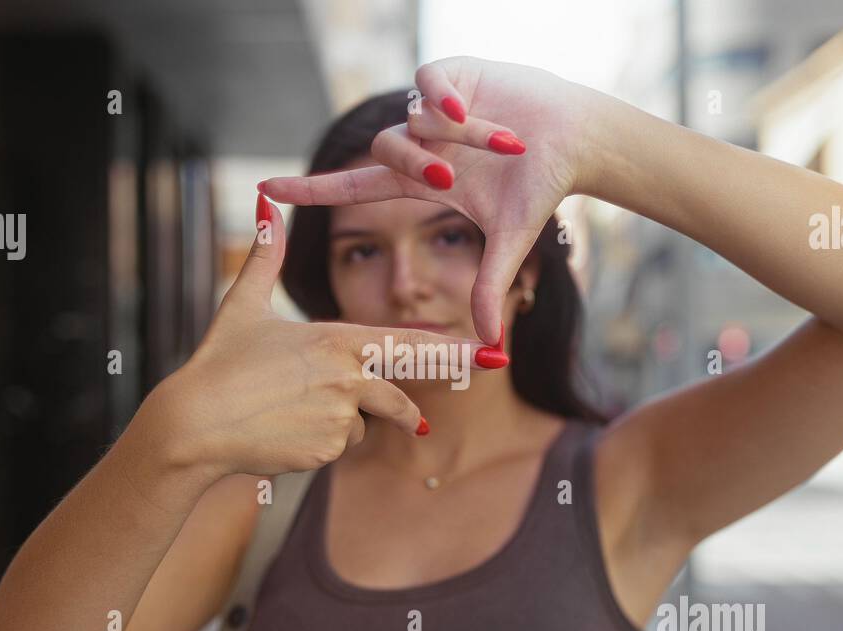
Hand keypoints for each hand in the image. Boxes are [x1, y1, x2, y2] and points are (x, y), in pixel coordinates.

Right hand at [142, 195, 487, 478]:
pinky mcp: (325, 450)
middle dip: (428, 390)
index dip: (453, 350)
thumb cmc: (217, 364)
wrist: (192, 427)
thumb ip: (265, 258)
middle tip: (473, 380)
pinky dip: (319, 441)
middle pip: (401, 393)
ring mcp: (339, 418)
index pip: (407, 345)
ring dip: (342, 420)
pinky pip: (339, 445)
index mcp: (335, 340)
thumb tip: (266, 203)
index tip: (494, 352)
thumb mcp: (243, 306)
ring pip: (363, 422)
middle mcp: (346, 378)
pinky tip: (283, 434)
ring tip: (292, 411)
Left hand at [259, 56, 597, 344]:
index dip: (311, 190)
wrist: (576, 138)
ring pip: (411, 121)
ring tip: (502, 142)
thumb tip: (490, 344)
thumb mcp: (510, 240)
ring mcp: (432, 109)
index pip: (352, 186)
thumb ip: (490, 285)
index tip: (266, 190)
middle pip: (384, 151)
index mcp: (418, 181)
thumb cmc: (539, 187)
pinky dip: (441, 98)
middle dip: (414, 165)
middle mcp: (418, 143)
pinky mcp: (451, 74)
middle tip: (450, 178)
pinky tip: (464, 109)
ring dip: (453, 137)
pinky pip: (426, 84)